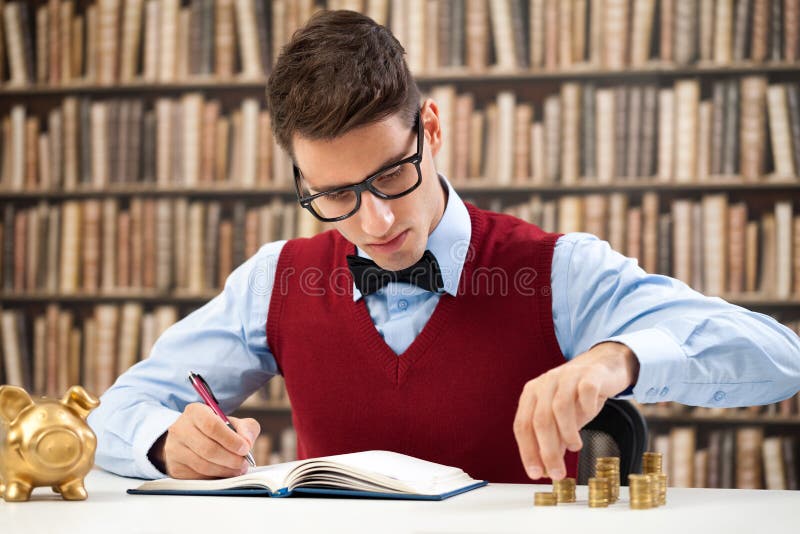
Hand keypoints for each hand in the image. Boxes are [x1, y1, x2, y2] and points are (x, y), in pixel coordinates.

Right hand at [149, 403, 260, 478]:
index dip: (231, 440)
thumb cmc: (213, 430)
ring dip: (224, 470)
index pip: (213, 426)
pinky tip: (223, 473)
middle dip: (231, 459)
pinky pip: (197, 476)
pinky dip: (214, 477)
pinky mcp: (175, 467)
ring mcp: (174, 449)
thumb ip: (246, 428)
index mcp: (195, 412)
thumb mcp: (230, 422)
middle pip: (208, 448)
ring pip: (203, 465)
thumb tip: (247, 442)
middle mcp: (180, 429)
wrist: (187, 439)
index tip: (245, 448)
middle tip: (243, 463)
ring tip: (237, 469)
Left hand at [513, 341, 638, 480]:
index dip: (527, 451)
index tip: (535, 473)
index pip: (523, 425)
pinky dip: (587, 408)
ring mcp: (567, 376)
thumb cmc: (579, 395)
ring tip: (575, 447)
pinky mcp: (589, 374)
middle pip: (540, 419)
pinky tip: (589, 415)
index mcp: (532, 393)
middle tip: (557, 472)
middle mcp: (546, 382)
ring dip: (567, 433)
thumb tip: (546, 468)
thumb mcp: (561, 418)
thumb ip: (552, 438)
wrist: (603, 367)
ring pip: (560, 407)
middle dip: (547, 451)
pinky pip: (586, 391)